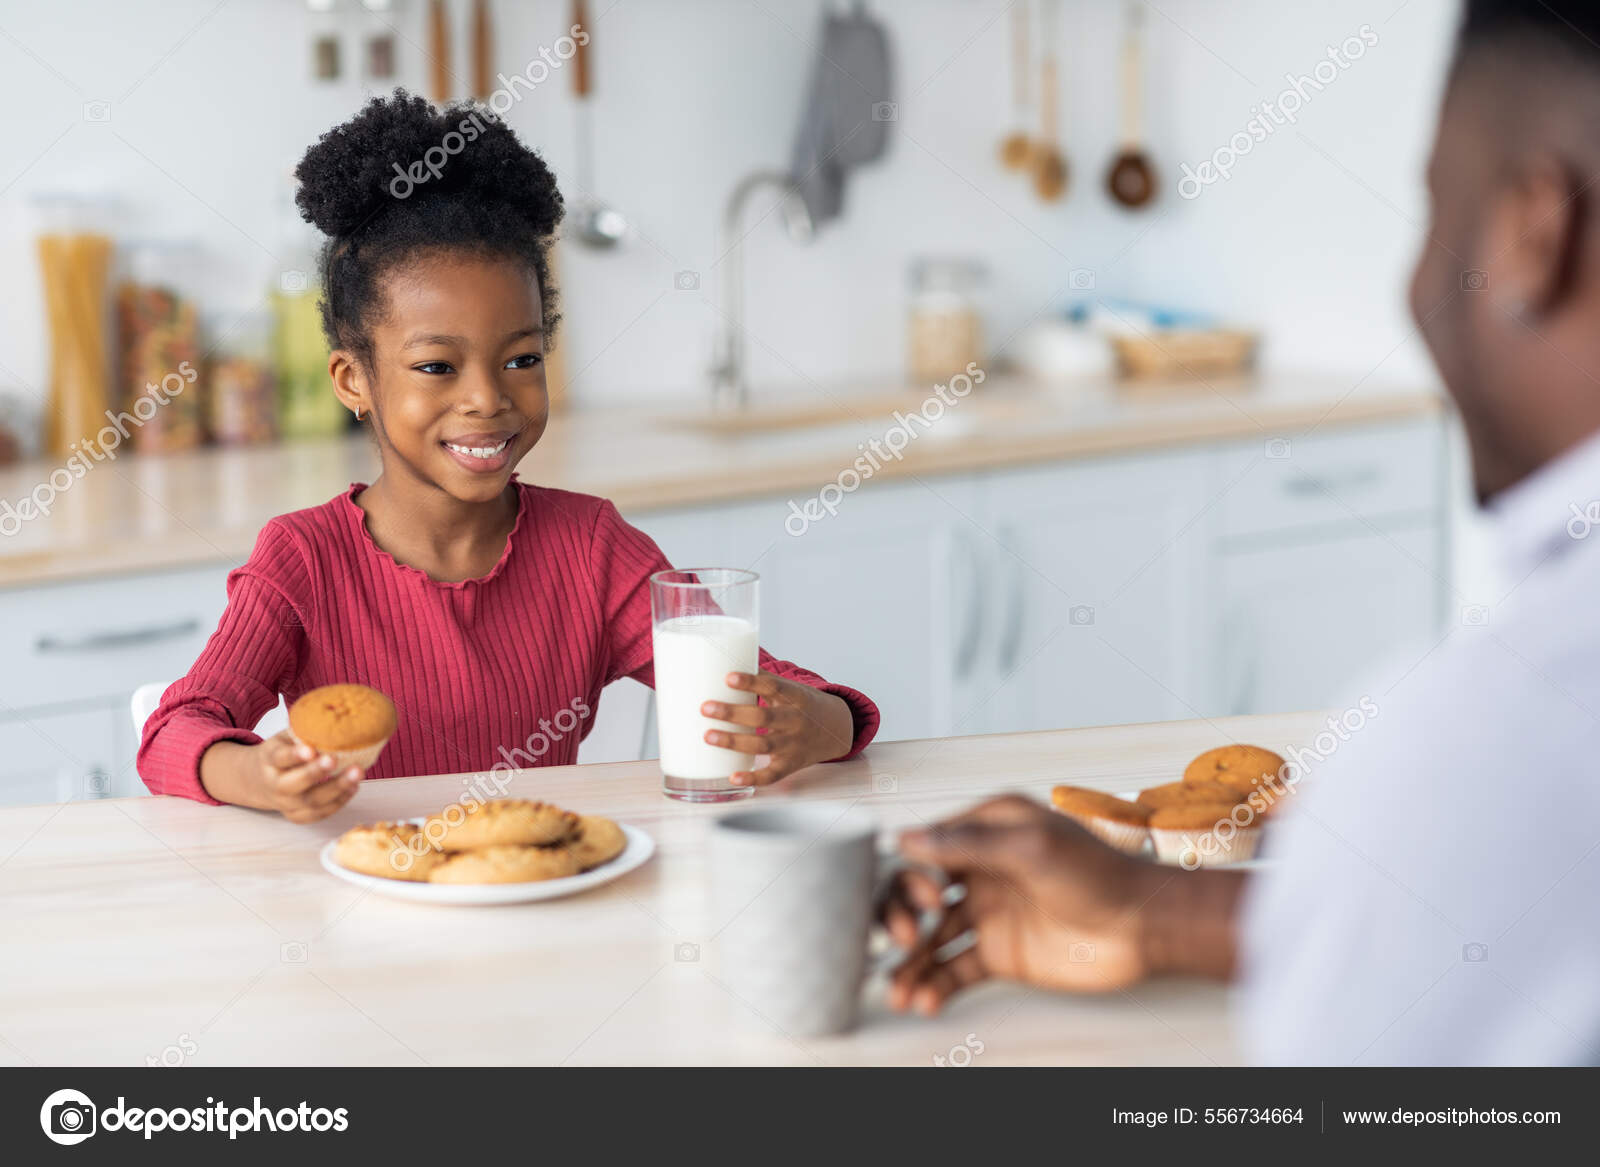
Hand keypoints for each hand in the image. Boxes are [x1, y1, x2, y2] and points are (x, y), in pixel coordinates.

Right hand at [200, 731, 363, 822]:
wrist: (259, 780)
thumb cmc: (281, 752)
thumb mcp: (285, 737)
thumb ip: (304, 730)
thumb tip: (340, 711)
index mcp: (268, 759)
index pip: (279, 758)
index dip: (294, 755)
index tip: (309, 750)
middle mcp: (274, 784)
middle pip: (292, 784)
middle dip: (315, 773)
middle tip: (335, 760)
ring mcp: (285, 804)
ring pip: (309, 802)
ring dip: (336, 789)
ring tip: (357, 773)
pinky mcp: (297, 815)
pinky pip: (318, 814)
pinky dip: (338, 803)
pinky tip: (353, 787)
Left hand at [700, 671, 854, 787]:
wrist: (838, 729)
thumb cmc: (805, 705)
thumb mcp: (793, 689)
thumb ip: (765, 680)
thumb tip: (730, 662)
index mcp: (796, 697)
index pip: (773, 687)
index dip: (750, 682)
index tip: (727, 678)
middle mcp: (796, 721)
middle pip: (763, 717)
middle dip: (732, 713)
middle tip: (705, 708)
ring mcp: (794, 745)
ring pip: (762, 745)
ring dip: (733, 741)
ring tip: (708, 735)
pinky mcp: (791, 765)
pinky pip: (772, 775)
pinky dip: (753, 778)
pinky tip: (732, 777)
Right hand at [883, 795, 1244, 1014]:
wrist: (1145, 926)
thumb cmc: (1100, 873)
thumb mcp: (1031, 847)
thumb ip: (967, 844)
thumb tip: (907, 839)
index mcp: (986, 829)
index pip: (926, 846)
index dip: (910, 873)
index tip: (925, 899)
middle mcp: (980, 869)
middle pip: (916, 892)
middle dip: (900, 918)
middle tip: (906, 942)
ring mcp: (988, 912)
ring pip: (931, 937)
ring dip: (909, 963)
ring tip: (895, 990)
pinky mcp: (999, 953)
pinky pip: (955, 969)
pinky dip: (935, 985)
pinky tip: (923, 1000)